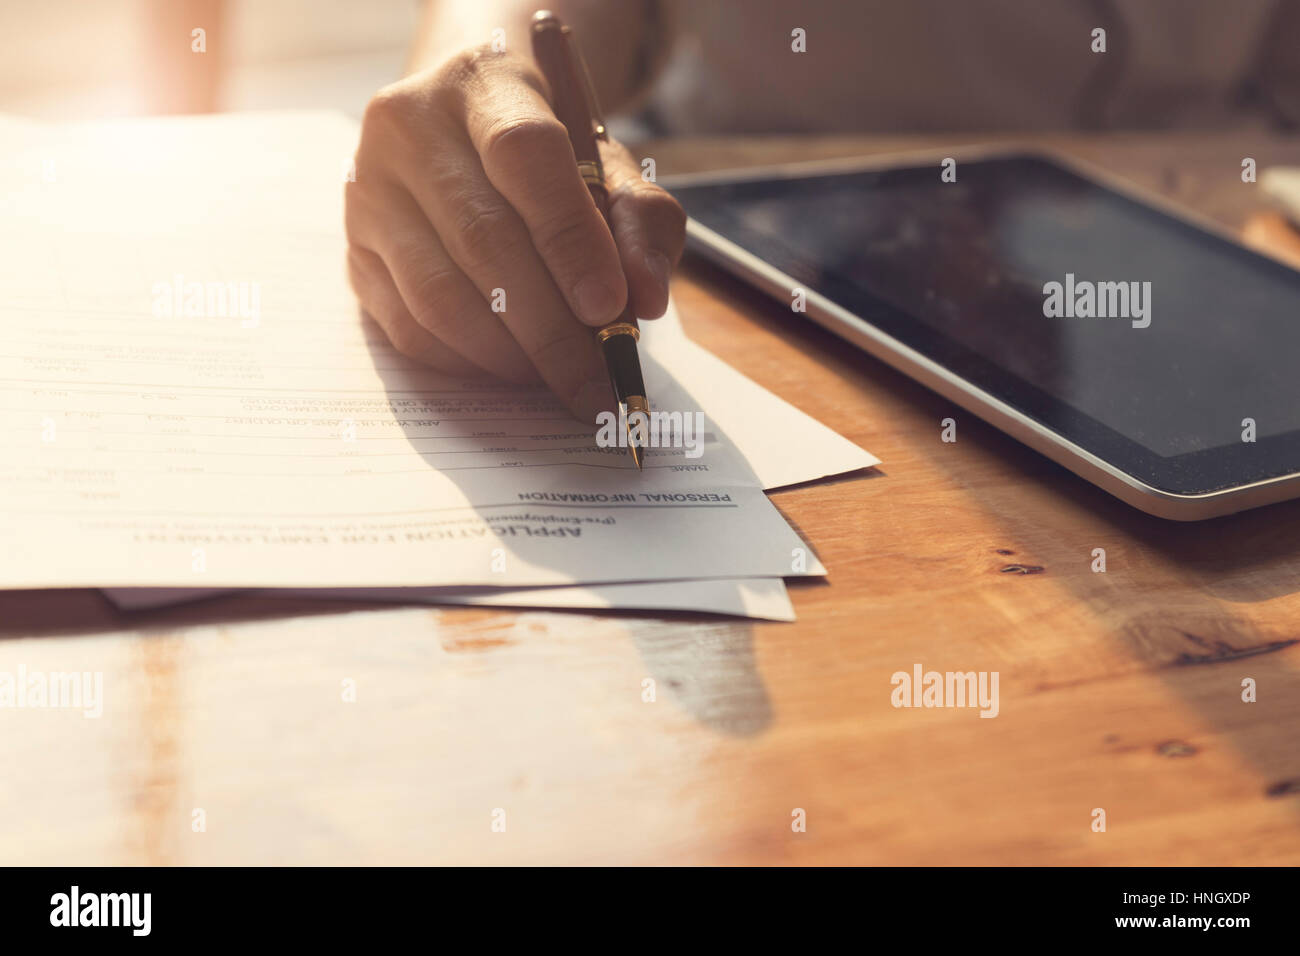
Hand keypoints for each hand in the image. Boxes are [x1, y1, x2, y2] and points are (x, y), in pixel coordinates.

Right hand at [345, 45, 686, 422]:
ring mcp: (369, 190)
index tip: (609, 309)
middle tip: (596, 381)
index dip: (569, 238)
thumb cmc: (549, 155)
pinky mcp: (354, 249)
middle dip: (550, 327)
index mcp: (483, 82)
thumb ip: (642, 223)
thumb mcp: (609, 167)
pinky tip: (512, 367)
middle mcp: (408, 127)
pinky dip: (468, 362)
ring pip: (438, 294)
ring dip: (509, 354)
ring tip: (559, 377)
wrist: (466, 125)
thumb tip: (644, 298)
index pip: (523, 155)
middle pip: (482, 239)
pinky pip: (408, 326)